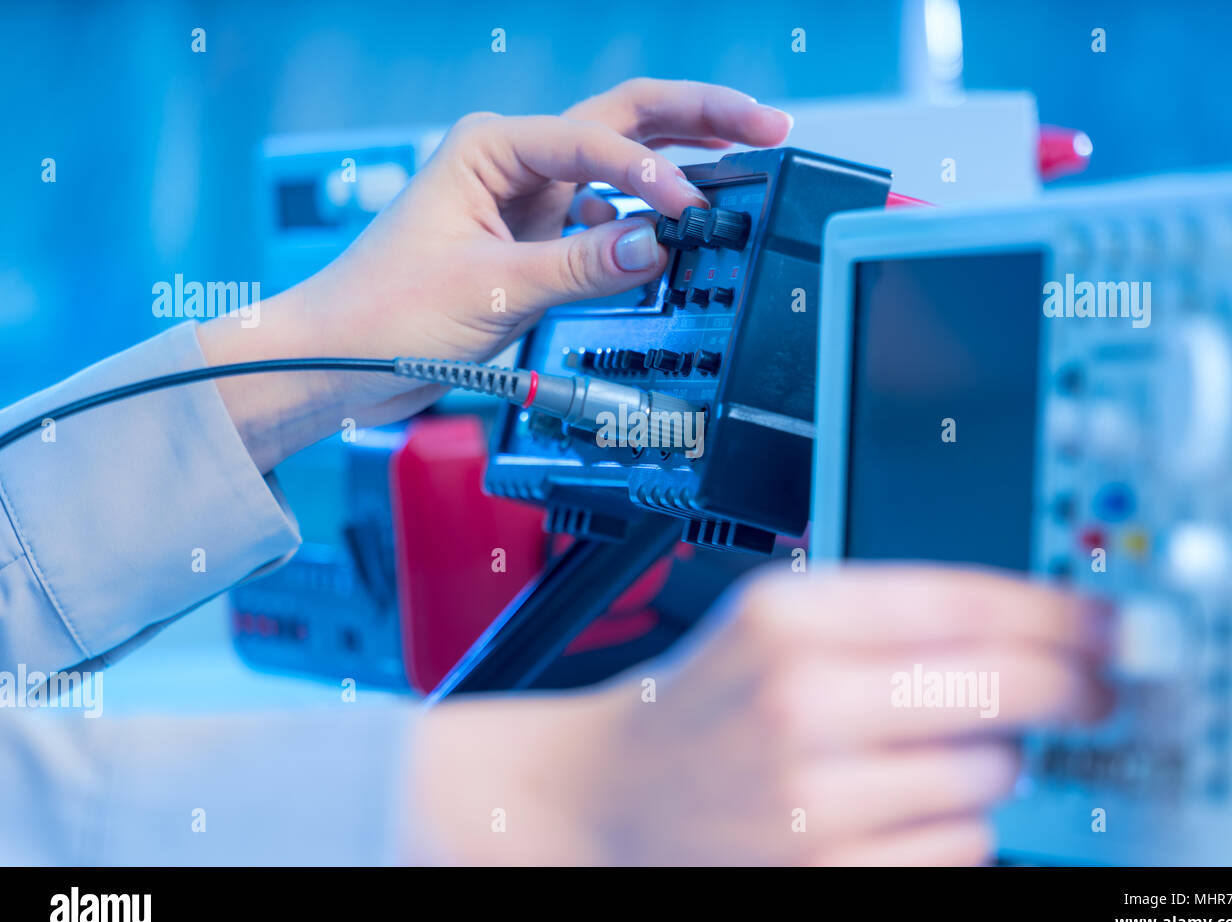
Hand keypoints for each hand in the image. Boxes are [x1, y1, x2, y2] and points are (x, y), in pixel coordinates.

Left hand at [197, 79, 791, 470]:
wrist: (335, 362)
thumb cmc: (380, 313)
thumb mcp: (489, 288)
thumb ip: (581, 265)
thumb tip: (660, 242)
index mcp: (492, 148)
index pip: (597, 140)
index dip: (652, 173)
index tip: (691, 211)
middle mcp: (513, 165)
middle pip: (623, 122)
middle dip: (698, 119)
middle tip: (767, 127)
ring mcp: (526, 204)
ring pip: (620, 169)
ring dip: (679, 164)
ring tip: (745, 164)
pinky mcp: (532, 246)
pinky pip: (604, 226)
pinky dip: (642, 229)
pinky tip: (674, 237)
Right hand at [405, 565, 1114, 864]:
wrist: (613, 801)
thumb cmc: (702, 705)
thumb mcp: (776, 618)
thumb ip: (896, 608)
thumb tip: (1038, 621)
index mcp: (787, 617)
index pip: (964, 601)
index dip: (1063, 612)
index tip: (1114, 623)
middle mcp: (800, 703)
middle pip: (1003, 691)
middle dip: (1067, 689)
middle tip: (1088, 689)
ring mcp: (814, 801)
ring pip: (992, 780)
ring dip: (988, 768)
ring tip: (920, 758)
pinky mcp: (830, 875)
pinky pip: (962, 850)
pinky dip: (954, 830)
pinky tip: (898, 810)